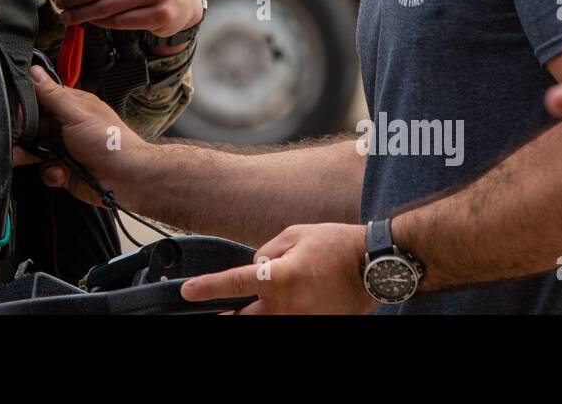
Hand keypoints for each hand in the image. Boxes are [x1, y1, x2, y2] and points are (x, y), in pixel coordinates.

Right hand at [11, 66, 153, 208]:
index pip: (42, 100)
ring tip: (19, 157)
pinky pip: (46, 170)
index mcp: (73, 107)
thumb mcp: (76, 114)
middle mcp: (68, 127)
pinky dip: (51, 172)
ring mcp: (66, 149)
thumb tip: (35, 70)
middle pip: (35, 127)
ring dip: (28, 155)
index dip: (26, 105)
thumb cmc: (109, 141)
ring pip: (36, 150)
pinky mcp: (65, 170)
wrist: (126, 178)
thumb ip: (52, 95)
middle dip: (23, 133)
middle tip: (12, 137)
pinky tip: (61, 172)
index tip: (13, 111)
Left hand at [180, 222, 375, 313]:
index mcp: (280, 276)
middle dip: (224, 316)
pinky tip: (275, 307)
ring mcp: (302, 320)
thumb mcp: (294, 234)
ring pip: (263, 325)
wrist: (374, 267)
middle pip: (243, 318)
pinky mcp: (314, 326)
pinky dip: (276, 316)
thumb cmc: (336, 245)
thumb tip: (254, 267)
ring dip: (250, 317)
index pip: (233, 283)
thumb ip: (267, 251)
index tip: (187, 293)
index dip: (206, 289)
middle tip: (214, 311)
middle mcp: (288, 304)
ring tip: (240, 309)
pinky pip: (286, 324)